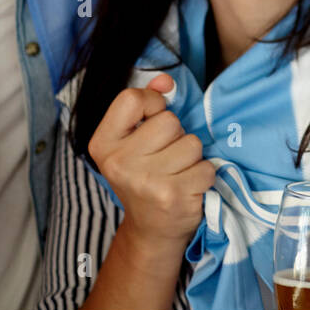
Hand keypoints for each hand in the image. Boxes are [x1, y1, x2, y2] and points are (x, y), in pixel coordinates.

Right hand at [87, 73, 215, 250]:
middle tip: (165, 157)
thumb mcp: (135, 140)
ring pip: (192, 143)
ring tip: (176, 172)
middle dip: (176, 135)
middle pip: (169, 121)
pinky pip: (206, 167)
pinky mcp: (173, 196)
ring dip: (192, 157)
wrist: (151, 229)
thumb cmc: (146, 175)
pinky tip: (187, 187)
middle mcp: (119, 163)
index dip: (153, 103)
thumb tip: (165, 80)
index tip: (152, 120)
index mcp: (103, 144)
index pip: (132, 98)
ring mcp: (146, 181)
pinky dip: (203, 175)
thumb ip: (148, 105)